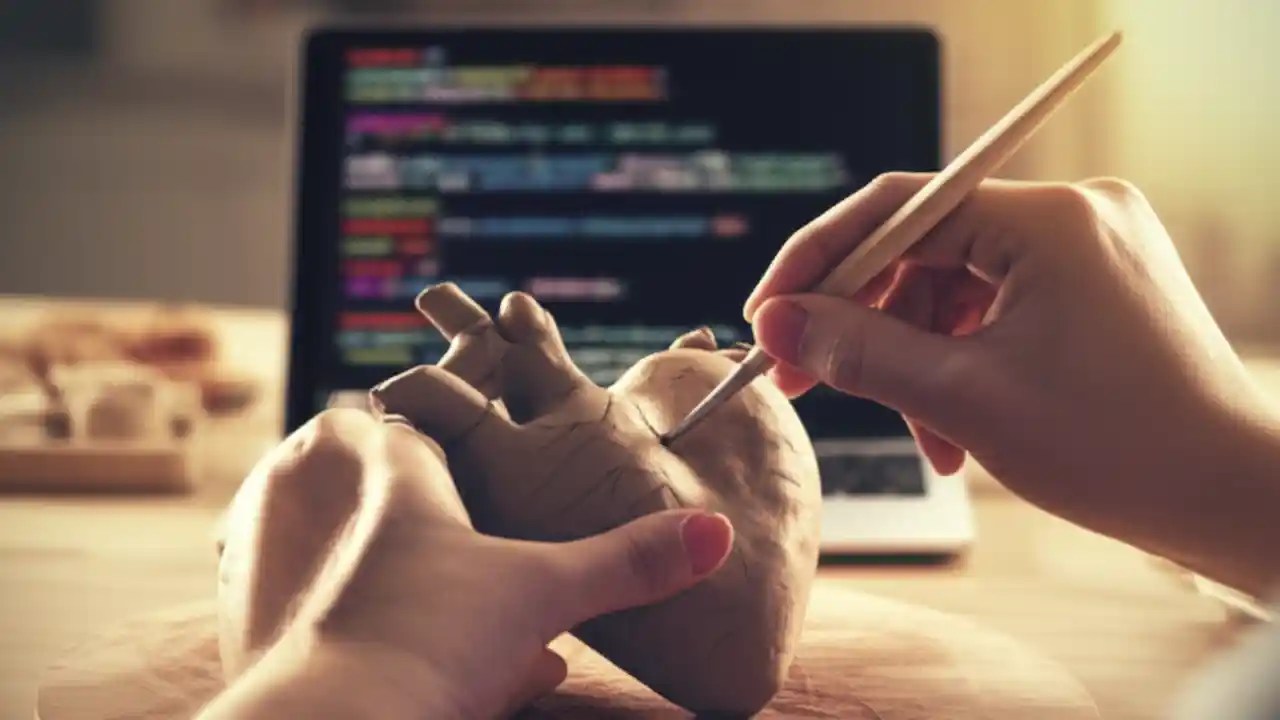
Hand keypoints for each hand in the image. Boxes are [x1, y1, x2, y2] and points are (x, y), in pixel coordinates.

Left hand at [203, 409, 733, 719]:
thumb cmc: (430, 634)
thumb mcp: (544, 591)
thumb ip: (624, 563)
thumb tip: (715, 531)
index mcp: (406, 496)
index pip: (411, 429)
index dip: (441, 416)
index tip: (472, 412)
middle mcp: (372, 544)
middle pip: (418, 506)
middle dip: (474, 515)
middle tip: (515, 512)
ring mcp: (361, 608)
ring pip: (423, 581)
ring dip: (476, 589)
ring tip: (534, 602)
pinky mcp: (364, 667)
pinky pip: (422, 645)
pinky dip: (468, 653)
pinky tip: (519, 674)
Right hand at [744, 172, 1279, 595]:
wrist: (1234, 500)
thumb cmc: (1120, 449)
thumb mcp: (964, 398)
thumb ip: (859, 351)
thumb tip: (777, 321)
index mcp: (1047, 219)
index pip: (898, 208)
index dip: (820, 262)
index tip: (769, 315)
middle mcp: (1073, 213)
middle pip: (923, 248)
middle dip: (865, 321)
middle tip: (808, 378)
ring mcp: (1089, 247)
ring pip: (956, 287)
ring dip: (916, 359)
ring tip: (920, 439)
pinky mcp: (1096, 284)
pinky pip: (997, 307)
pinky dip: (962, 362)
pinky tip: (955, 429)